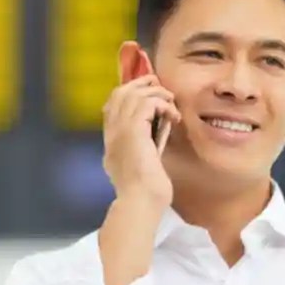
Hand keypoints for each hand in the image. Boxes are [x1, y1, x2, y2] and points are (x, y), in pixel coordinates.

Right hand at [101, 73, 181, 207]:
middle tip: (162, 89)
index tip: (150, 93)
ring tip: (171, 105)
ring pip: (134, 93)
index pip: (113, 104)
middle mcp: (111, 131)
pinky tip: (174, 117)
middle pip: (119, 92)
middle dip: (141, 84)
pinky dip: (164, 105)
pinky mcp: (133, 130)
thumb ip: (142, 146)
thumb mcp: (140, 163)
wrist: (140, 200)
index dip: (130, 92)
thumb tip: (156, 131)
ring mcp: (120, 129)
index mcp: (111, 139)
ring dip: (157, 94)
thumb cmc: (144, 190)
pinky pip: (148, 103)